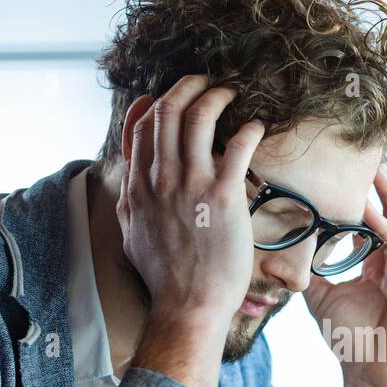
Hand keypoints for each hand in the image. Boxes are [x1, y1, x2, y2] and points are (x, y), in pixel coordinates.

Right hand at [116, 74, 264, 324]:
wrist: (187, 305)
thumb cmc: (164, 276)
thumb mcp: (130, 233)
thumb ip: (128, 199)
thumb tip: (129, 177)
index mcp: (139, 186)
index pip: (141, 126)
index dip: (157, 101)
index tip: (173, 94)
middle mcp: (161, 179)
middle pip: (167, 111)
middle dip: (187, 86)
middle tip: (206, 81)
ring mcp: (190, 185)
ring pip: (198, 117)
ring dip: (216, 96)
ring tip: (230, 93)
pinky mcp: (222, 197)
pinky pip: (237, 146)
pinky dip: (248, 129)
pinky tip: (257, 126)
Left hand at [304, 165, 386, 386]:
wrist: (368, 378)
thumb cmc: (351, 340)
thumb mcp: (322, 296)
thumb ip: (312, 269)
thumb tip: (286, 248)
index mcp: (383, 262)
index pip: (379, 217)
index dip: (367, 192)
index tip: (348, 167)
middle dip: (385, 183)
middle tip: (370, 154)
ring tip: (378, 171)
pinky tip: (373, 216)